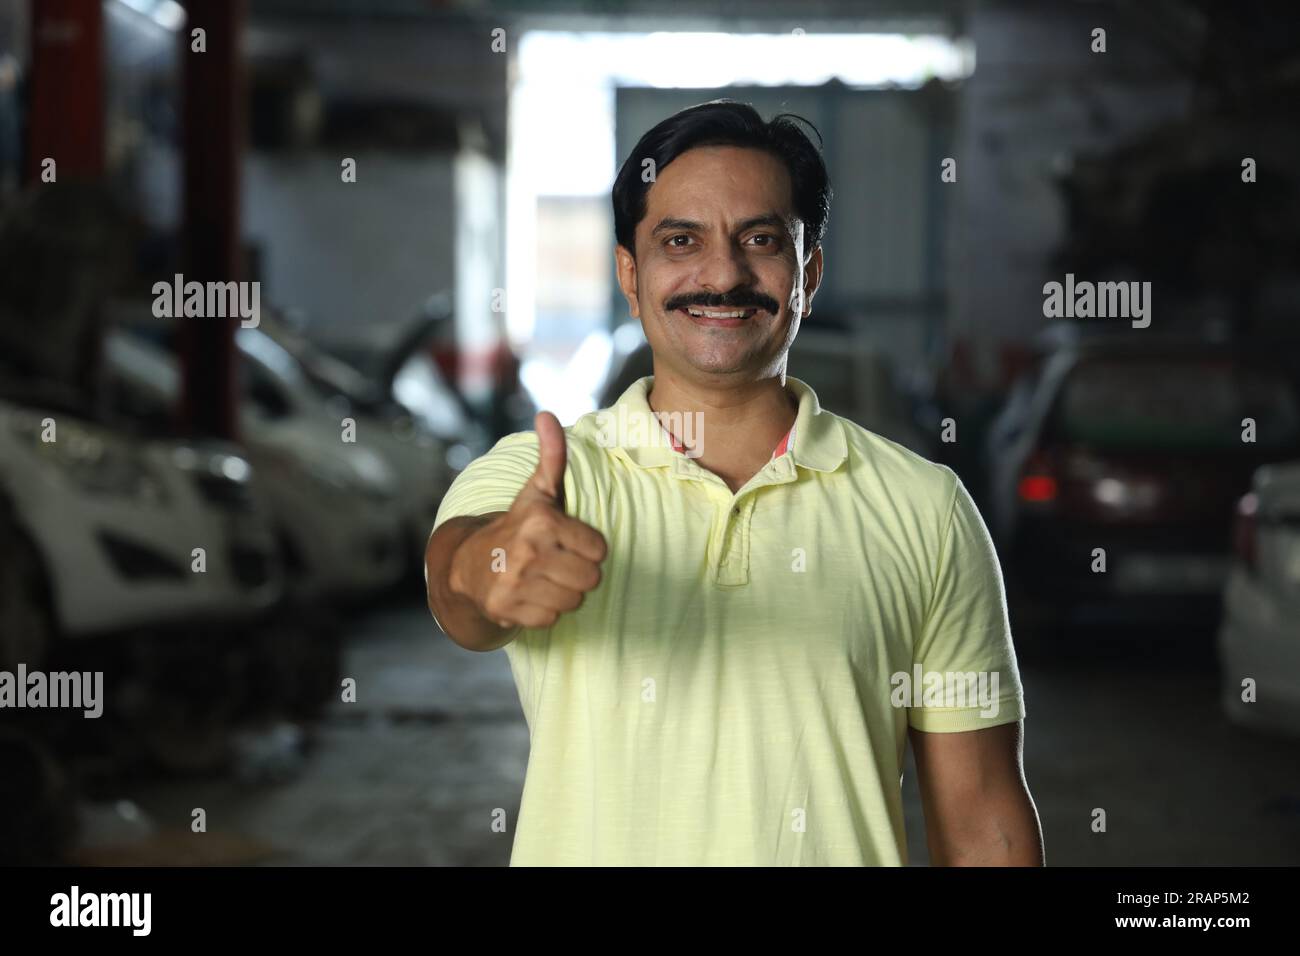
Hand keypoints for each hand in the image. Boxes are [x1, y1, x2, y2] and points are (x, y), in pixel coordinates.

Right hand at [450, 411, 607, 629]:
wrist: (468, 565)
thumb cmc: (516, 526)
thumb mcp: (537, 492)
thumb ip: (552, 456)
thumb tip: (546, 415)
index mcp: (542, 521)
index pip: (600, 549)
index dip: (589, 548)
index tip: (569, 542)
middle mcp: (528, 551)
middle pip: (591, 578)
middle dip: (579, 573)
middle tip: (559, 563)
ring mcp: (515, 582)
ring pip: (574, 601)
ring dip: (565, 594)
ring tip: (546, 579)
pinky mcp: (507, 609)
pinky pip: (552, 619)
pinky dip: (546, 611)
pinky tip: (532, 595)